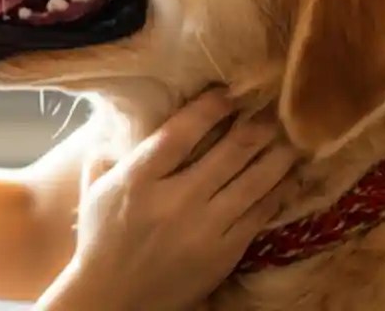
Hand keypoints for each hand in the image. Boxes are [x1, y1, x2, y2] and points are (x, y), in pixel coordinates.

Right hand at [35, 89, 298, 310]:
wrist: (114, 297)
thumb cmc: (102, 238)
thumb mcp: (94, 190)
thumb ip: (106, 153)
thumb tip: (122, 118)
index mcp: (138, 181)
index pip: (180, 134)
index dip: (209, 108)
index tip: (227, 93)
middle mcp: (174, 201)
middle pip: (228, 153)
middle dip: (255, 127)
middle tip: (270, 110)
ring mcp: (202, 229)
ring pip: (253, 182)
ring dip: (276, 156)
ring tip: (290, 139)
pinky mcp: (223, 253)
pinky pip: (259, 215)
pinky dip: (277, 193)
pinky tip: (288, 178)